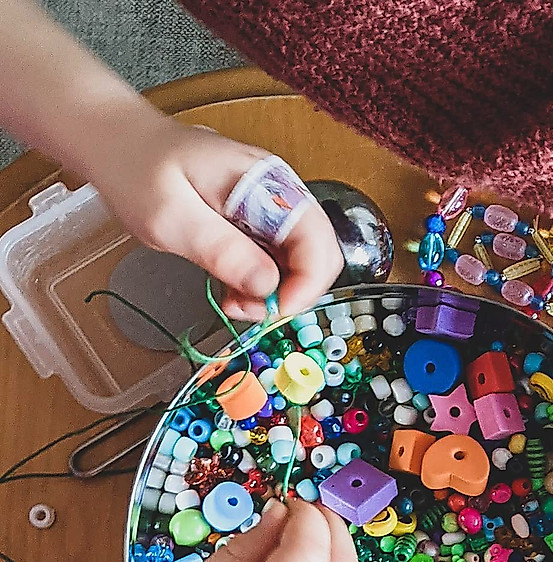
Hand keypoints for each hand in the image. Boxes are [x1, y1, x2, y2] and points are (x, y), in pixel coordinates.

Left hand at [84, 111, 342, 320]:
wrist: (116, 142)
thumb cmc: (137, 170)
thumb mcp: (168, 215)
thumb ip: (220, 249)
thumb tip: (267, 285)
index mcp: (266, 183)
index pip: (316, 241)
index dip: (306, 285)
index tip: (272, 311)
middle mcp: (280, 195)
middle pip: (319, 257)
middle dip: (292, 294)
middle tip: (246, 309)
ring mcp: (272, 209)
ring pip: (301, 266)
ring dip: (275, 295)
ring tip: (232, 302)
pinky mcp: (260, 225)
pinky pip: (278, 264)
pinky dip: (262, 288)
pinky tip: (232, 291)